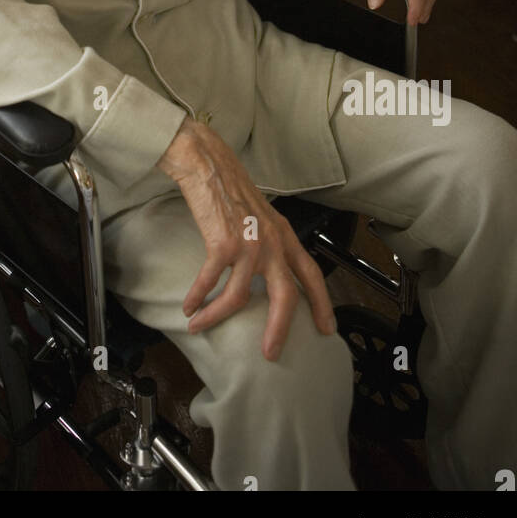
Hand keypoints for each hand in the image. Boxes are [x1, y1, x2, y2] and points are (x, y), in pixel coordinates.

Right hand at [157, 120, 335, 358]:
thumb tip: (269, 273)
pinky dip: (198, 298)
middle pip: (285, 296)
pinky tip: (189, 308)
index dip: (322, 304)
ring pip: (238, 297)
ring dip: (217, 317)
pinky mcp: (221, 242)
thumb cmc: (231, 188)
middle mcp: (272, 242)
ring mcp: (248, 243)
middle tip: (270, 353)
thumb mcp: (263, 216)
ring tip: (201, 326)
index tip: (327, 329)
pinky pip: (210, 281)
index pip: (312, 274)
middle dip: (279, 329)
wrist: (208, 164)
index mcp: (285, 235)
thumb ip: (271, 242)